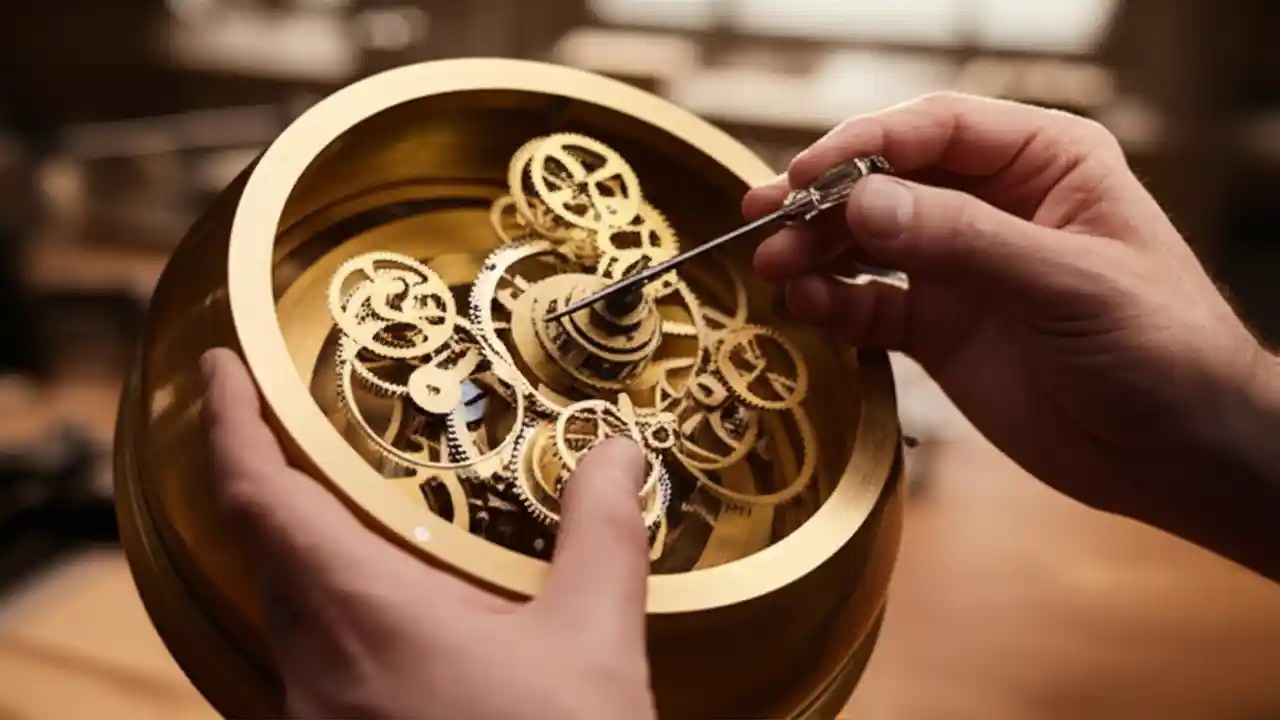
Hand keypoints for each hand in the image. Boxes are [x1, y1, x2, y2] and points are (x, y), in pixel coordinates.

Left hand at [200, 348, 655, 718]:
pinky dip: (337, 612)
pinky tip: (400, 619)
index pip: (261, 499)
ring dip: (309, 552)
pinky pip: (312, 660)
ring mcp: (314, 717)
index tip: (221, 370)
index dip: (233, 425)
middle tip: (306, 430)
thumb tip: (617, 451)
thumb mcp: (593, 643)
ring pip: (288, 611)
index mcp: (362, 615)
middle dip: (275, 481)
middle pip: (266, 551)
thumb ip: (599, 534)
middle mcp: (313, 667)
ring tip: (365, 516)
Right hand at [746, 93, 1279, 576]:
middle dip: (825, 199)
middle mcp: (993, 205)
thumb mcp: (1066, 283)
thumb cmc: (1159, 348)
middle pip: (888, 182)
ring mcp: (962, 268)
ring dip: (817, 251)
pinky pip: (872, 304)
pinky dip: (835, 303)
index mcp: (1043, 163)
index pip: (936, 129)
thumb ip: (964, 241)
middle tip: (767, 217)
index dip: (865, 145)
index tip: (809, 175)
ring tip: (772, 267)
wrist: (1177, 453)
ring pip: (869, 242)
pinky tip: (808, 306)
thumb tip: (864, 204)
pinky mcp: (940, 328)